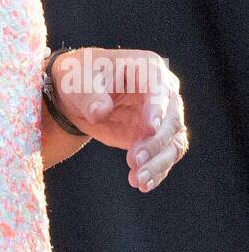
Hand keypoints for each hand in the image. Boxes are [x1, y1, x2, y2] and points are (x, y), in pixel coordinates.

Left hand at [52, 47, 188, 191]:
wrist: (78, 94)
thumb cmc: (80, 78)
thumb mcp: (78, 82)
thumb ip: (89, 96)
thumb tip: (100, 111)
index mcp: (146, 67)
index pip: (159, 86)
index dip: (157, 106)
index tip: (149, 128)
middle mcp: (163, 90)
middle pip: (171, 118)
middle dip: (155, 142)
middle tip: (134, 160)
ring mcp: (163, 115)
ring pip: (172, 141)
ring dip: (157, 162)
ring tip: (138, 179)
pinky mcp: (156, 137)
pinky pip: (165, 156)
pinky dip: (156, 171)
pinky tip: (142, 184)